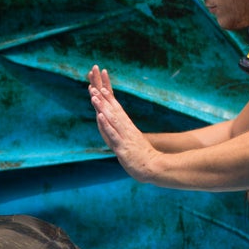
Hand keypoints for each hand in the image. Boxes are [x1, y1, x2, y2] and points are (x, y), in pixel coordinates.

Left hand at [87, 65, 158, 182]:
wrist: (155, 167)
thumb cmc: (142, 155)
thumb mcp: (130, 141)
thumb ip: (122, 133)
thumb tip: (116, 127)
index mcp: (126, 125)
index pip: (115, 106)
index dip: (107, 93)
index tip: (100, 81)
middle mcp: (125, 128)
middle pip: (113, 108)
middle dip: (102, 94)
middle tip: (94, 81)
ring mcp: (124, 137)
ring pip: (112, 118)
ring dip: (102, 106)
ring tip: (93, 95)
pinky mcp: (123, 147)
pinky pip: (113, 134)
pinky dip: (106, 125)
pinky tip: (100, 116)